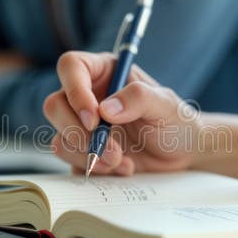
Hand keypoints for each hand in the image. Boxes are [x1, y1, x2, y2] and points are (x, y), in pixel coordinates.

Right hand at [43, 51, 199, 175]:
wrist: (183, 153)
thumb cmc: (176, 121)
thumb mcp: (166, 104)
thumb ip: (139, 98)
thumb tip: (105, 109)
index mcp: (103, 72)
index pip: (71, 67)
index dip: (74, 90)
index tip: (94, 118)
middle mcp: (87, 96)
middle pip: (55, 105)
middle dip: (81, 133)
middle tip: (112, 150)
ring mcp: (82, 126)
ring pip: (60, 137)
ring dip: (89, 155)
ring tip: (121, 161)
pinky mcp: (83, 152)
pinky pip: (71, 161)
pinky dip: (95, 169)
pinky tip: (122, 168)